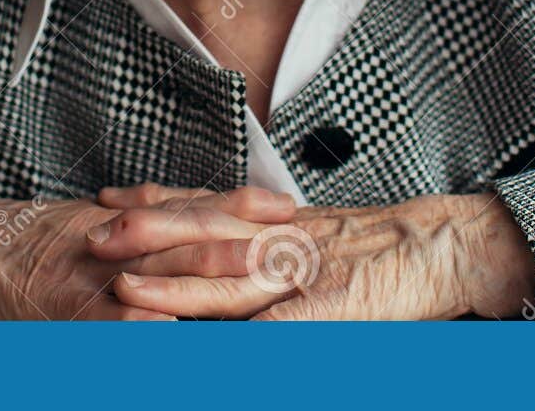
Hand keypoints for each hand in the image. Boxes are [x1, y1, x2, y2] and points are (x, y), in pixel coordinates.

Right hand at [0, 185, 296, 319]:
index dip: (242, 204)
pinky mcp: (72, 313)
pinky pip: (114, 321)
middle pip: (192, 236)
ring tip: (260, 287)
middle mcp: (117, 240)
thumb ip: (144, 222)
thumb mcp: (93, 221)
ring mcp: (97, 278)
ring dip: (214, 283)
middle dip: (248, 243)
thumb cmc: (32, 243)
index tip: (288, 208)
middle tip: (294, 247)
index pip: (195, 205)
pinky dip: (144, 324)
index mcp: (126, 217)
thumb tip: (201, 221)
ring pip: (164, 275)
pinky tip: (173, 326)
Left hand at [92, 186, 534, 319]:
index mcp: (275, 224)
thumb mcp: (319, 239)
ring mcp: (296, 277)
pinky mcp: (316, 314)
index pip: (205, 206)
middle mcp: (278, 242)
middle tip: (92, 231)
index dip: (155, 201)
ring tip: (122, 286)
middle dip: (144, 235)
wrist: (442, 251)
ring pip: (223, 281)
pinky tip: (191, 338)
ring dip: (169, 287)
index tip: (110, 196)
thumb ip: (274, 244)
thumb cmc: (385, 252)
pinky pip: (265, 324)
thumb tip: (225, 245)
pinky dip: (228, 324)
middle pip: (202, 234)